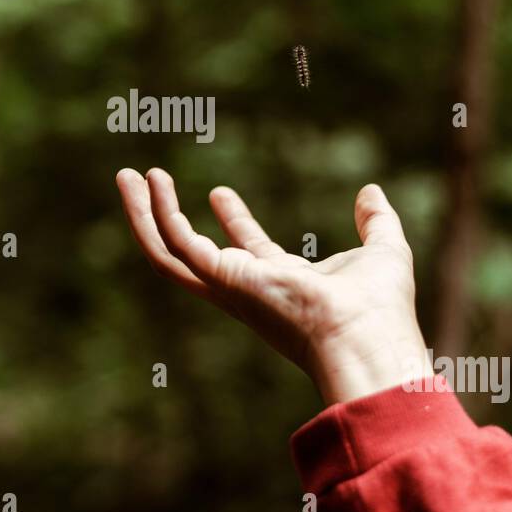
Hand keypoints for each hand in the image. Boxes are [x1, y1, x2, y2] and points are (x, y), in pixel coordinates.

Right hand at [114, 167, 432, 405]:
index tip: (220, 193)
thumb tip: (370, 191)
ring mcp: (229, 286)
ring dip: (144, 214)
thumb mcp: (384, 248)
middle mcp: (248, 288)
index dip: (236, 220)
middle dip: (169, 218)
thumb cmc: (378, 306)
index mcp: (282, 283)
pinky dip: (156, 215)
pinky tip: (149, 185)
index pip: (249, 250)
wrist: (366, 335)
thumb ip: (375, 220)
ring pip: (167, 252)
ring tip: (127, 177)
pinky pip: (176, 246)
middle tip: (151, 183)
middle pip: (194, 253)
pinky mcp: (222, 279)